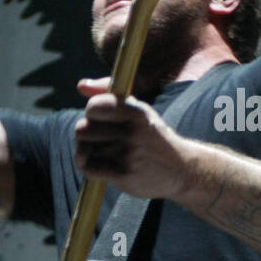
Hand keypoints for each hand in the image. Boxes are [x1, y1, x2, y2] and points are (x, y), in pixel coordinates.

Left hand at [74, 77, 195, 199]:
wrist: (179, 169)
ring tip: (103, 152)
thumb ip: (108, 95)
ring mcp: (127, 155)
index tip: (101, 118)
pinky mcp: (123, 175)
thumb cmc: (151, 136)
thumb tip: (81, 85)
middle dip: (86, 134)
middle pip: (81, 130)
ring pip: (83, 149)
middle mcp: (132, 132)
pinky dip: (87, 167)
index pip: (94, 107)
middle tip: (100, 138)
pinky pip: (87, 168)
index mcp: (136, 112)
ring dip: (87, 152)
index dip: (92, 113)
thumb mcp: (137, 111)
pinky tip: (99, 165)